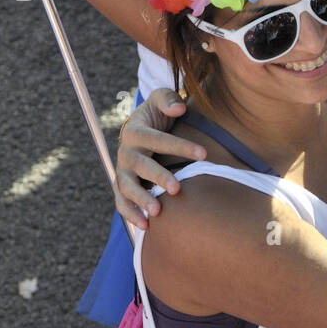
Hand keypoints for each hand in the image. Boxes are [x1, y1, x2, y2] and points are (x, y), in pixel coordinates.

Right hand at [115, 89, 207, 229]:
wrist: (141, 129)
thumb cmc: (157, 115)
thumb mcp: (160, 100)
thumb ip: (168, 100)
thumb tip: (179, 108)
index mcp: (135, 131)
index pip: (157, 139)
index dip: (180, 146)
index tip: (204, 154)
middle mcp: (126, 153)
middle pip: (140, 166)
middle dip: (158, 177)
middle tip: (177, 188)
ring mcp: (123, 172)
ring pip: (127, 187)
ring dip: (141, 200)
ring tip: (158, 212)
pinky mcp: (122, 187)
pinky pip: (122, 203)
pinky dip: (130, 215)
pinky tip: (146, 228)